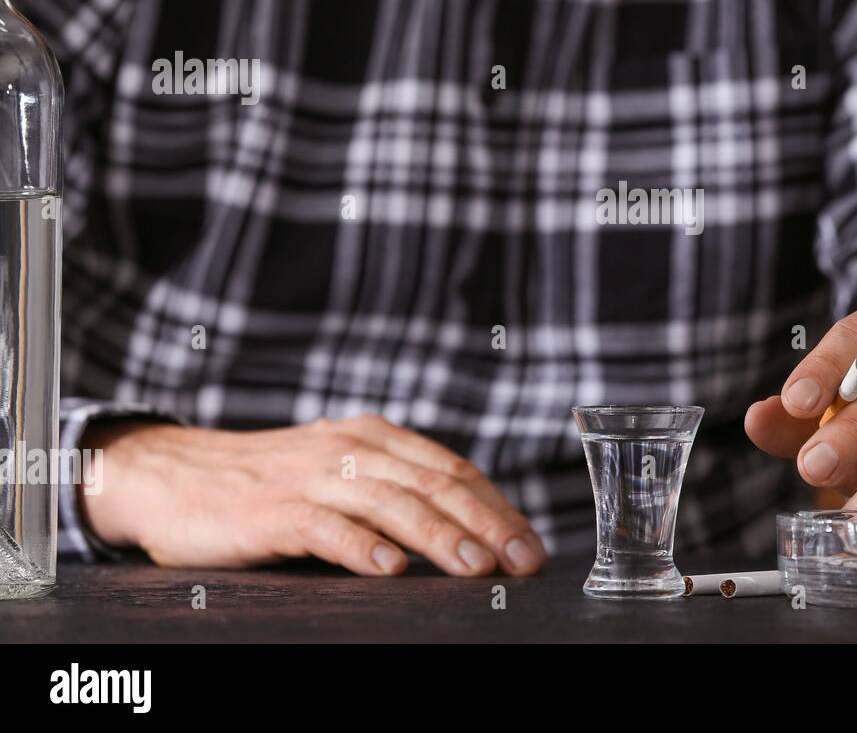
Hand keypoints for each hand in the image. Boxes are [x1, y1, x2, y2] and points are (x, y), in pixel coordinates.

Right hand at [81, 415, 547, 576]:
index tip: (531, 546)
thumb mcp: (339, 469)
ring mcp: (312, 479)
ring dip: (440, 537)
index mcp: (373, 438)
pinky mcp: (274, 511)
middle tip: (523, 562)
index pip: (452, 470)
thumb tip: (468, 529)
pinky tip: (392, 570)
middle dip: (487, 525)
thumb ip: (392, 487)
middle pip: (435, 485)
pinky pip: (328, 529)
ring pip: (392, 505)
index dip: (497, 507)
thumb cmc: (268, 482)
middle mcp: (350, 450)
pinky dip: (363, 548)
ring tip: (477, 569)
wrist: (174, 474)